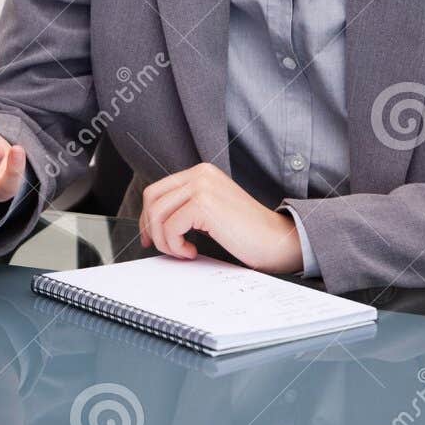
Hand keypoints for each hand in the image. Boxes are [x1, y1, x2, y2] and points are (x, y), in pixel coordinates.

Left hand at [138, 163, 302, 273]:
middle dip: (151, 228)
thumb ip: (187, 207)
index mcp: (201, 172)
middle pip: (152, 199)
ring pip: (158, 214)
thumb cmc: (247, 233)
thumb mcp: (212, 211)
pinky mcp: (203, 203)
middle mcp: (200, 174)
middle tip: (162, 248)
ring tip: (183, 252)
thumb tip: (153, 223)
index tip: (151, 238)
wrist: (276, 241)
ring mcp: (202, 186)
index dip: (148, 217)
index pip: (157, 190)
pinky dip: (175, 246)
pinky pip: (170, 227)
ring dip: (165, 241)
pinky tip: (192, 252)